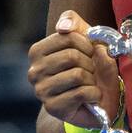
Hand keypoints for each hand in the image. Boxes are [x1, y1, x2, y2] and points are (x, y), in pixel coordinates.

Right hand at [26, 9, 121, 127]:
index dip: (88, 44)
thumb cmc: (92, 67)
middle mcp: (34, 71)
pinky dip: (94, 94)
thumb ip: (76, 24)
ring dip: (93, 80)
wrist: (96, 101)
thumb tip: (63, 26)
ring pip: (77, 75)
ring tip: (90, 84)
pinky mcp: (52, 107)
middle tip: (92, 72)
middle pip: (72, 56)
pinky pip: (81, 93)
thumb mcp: (88, 40)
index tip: (90, 53)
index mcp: (38, 51)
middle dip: (91, 63)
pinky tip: (92, 97)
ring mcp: (41, 90)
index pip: (68, 36)